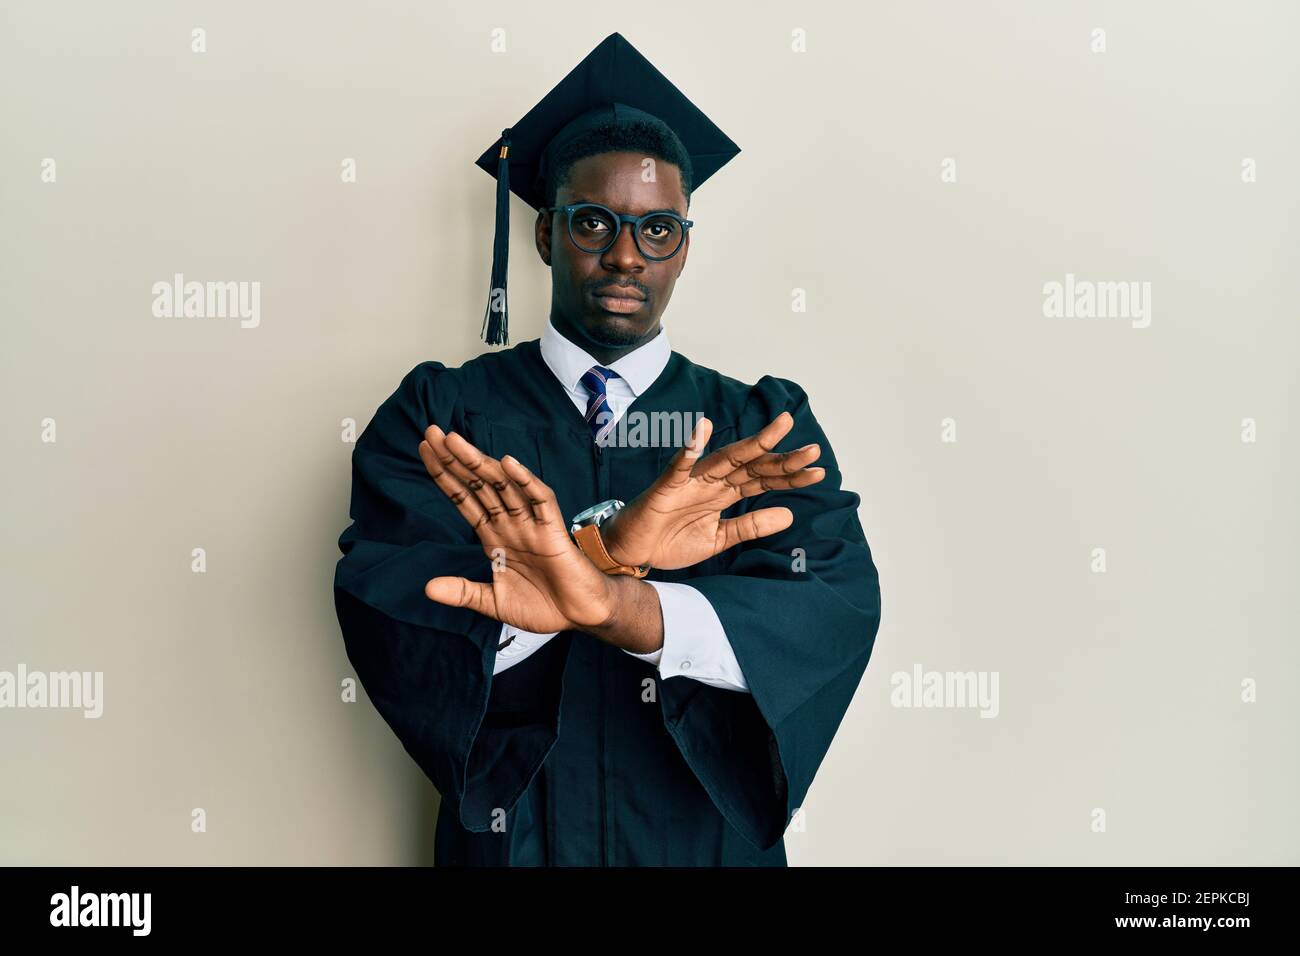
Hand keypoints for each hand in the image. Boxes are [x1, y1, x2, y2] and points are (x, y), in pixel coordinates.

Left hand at [417, 425, 618, 634]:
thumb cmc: (543, 607)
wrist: (579, 617)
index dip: (445, 476)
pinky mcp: (554, 531)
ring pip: (503, 486)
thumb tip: (428, 588)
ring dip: (479, 462)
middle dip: (455, 459)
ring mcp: (531, 525)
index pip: (464, 499)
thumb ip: (463, 592)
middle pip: (478, 484)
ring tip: (454, 441)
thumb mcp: (493, 602)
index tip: (425, 451)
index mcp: (494, 537)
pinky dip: (525, 481)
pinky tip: (508, 463)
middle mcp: (510, 524)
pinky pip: (540, 500)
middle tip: (431, 433)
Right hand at [602, 411, 824, 570]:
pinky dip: (689, 449)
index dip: (789, 477)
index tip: (819, 473)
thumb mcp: (718, 539)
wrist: (631, 553)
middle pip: (752, 465)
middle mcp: (711, 482)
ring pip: (725, 459)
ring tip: (778, 429)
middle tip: (814, 450)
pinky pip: (678, 466)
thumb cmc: (669, 540)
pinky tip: (703, 429)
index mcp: (724, 494)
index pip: (762, 481)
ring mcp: (689, 482)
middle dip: (782, 458)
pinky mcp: (665, 487)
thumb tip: (788, 515)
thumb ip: (750, 526)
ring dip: (751, 445)